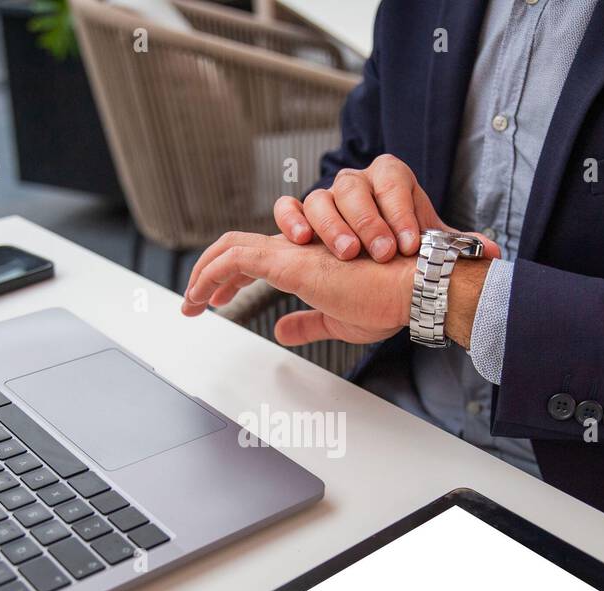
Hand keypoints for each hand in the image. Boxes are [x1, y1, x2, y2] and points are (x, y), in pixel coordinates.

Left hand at [181, 232, 411, 344]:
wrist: (412, 288)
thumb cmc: (389, 300)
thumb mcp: (338, 320)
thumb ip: (307, 323)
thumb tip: (282, 331)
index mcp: (306, 261)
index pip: (256, 258)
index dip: (229, 278)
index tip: (216, 301)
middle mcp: (297, 249)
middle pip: (237, 246)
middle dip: (209, 272)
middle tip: (193, 302)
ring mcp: (293, 251)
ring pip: (231, 246)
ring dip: (204, 274)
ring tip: (192, 303)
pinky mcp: (291, 259)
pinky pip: (237, 256)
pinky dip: (212, 274)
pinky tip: (203, 297)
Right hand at [273, 153, 501, 261]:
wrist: (377, 264)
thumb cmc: (403, 252)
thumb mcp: (428, 249)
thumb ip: (454, 249)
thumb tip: (492, 252)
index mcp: (391, 180)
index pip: (393, 181)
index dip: (401, 210)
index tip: (411, 245)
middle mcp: (356, 184)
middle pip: (354, 188)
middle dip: (369, 222)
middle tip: (382, 253)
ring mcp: (326, 199)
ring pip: (321, 197)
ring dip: (333, 227)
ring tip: (348, 255)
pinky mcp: (301, 217)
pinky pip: (288, 206)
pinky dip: (292, 219)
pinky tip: (302, 241)